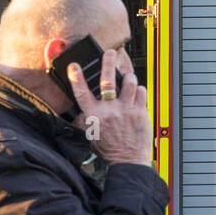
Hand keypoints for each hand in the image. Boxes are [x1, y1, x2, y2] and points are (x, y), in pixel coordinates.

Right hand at [68, 49, 152, 166]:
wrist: (128, 161)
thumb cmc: (109, 150)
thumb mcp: (91, 135)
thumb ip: (86, 120)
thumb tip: (81, 111)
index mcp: (94, 116)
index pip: (81, 93)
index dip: (76, 78)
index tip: (74, 66)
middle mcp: (109, 110)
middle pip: (107, 80)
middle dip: (108, 62)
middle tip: (110, 53)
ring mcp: (126, 110)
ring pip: (129, 82)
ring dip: (128, 76)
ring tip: (127, 76)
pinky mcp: (140, 112)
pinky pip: (141, 91)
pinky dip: (139, 90)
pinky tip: (136, 94)